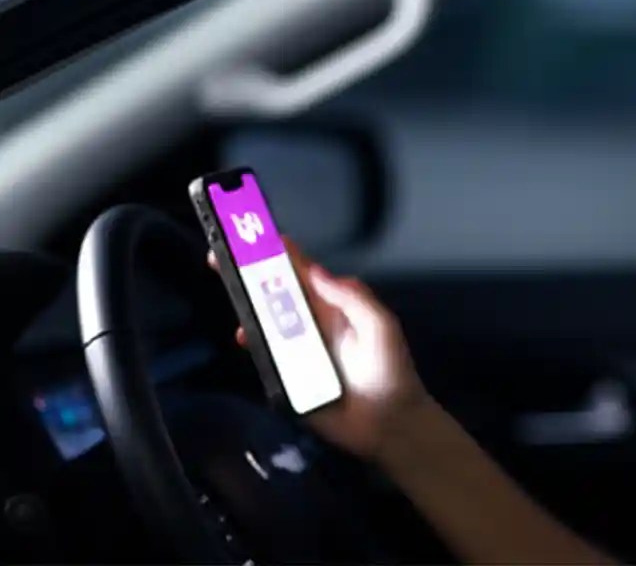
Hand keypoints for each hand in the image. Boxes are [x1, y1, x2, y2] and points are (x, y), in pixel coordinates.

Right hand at [208, 237, 434, 461]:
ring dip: (246, 306)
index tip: (255, 235)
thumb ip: (353, 297)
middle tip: (222, 257)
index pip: (303, 273)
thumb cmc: (390, 371)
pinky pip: (263, 355)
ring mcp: (297, 350)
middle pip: (276, 293)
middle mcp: (312, 324)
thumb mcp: (380, 326)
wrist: (388, 424)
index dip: (280, 253)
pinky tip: (244, 336)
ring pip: (264, 321)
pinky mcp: (287, 376)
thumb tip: (317, 271)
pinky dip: (251, 343)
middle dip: (251, 274)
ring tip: (232, 293)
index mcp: (334, 306)